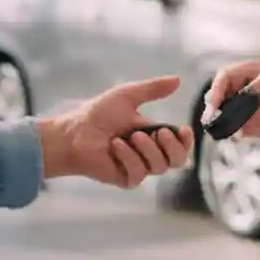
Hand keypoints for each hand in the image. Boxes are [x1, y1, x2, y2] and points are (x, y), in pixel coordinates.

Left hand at [38, 75, 195, 188]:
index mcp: (154, 135)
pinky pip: (138, 174)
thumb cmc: (98, 114)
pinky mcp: (125, 179)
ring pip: (159, 167)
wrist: (73, 133)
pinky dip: (129, 158)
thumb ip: (153, 89)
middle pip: (177, 161)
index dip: (186, 141)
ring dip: (148, 150)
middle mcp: (149, 153)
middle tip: (160, 133)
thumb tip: (178, 79)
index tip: (184, 130)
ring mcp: (138, 168)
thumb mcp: (127, 96)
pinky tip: (116, 146)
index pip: (180, 145)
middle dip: (172, 147)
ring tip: (132, 136)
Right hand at [204, 58, 259, 137]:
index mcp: (246, 73)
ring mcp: (245, 109)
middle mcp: (240, 91)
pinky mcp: (254, 124)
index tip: (214, 102)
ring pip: (225, 117)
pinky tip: (236, 135)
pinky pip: (241, 130)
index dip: (216, 89)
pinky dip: (236, 133)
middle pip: (218, 99)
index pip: (223, 78)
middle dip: (213, 109)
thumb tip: (246, 94)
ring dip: (222, 123)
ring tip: (225, 129)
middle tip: (213, 119)